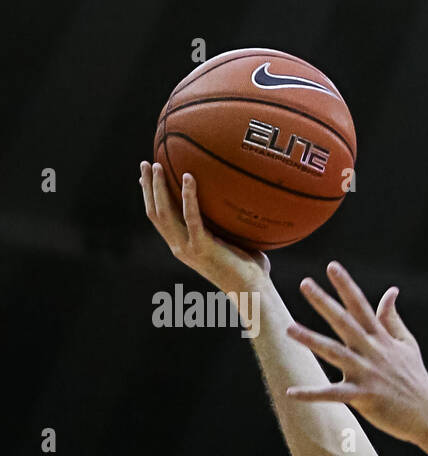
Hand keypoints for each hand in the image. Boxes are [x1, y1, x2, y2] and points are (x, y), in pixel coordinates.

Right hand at [139, 163, 267, 294]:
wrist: (253, 292)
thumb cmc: (251, 270)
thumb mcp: (233, 243)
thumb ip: (228, 226)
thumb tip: (241, 202)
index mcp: (183, 246)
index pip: (159, 219)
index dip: (150, 198)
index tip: (146, 178)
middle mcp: (180, 247)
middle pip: (154, 213)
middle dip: (147, 187)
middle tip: (145, 163)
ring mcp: (188, 248)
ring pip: (164, 213)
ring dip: (157, 187)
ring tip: (156, 165)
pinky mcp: (201, 247)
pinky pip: (191, 217)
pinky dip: (187, 195)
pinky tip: (188, 176)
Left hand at [285, 262, 427, 441]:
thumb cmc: (415, 379)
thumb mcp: (407, 344)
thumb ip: (392, 318)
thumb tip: (391, 291)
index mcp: (381, 339)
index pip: (361, 306)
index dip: (346, 286)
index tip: (332, 266)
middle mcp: (372, 351)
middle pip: (345, 322)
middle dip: (325, 302)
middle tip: (305, 284)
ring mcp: (367, 373)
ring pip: (334, 353)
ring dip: (311, 340)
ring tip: (289, 328)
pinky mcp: (363, 396)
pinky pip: (333, 394)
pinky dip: (312, 394)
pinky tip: (291, 392)